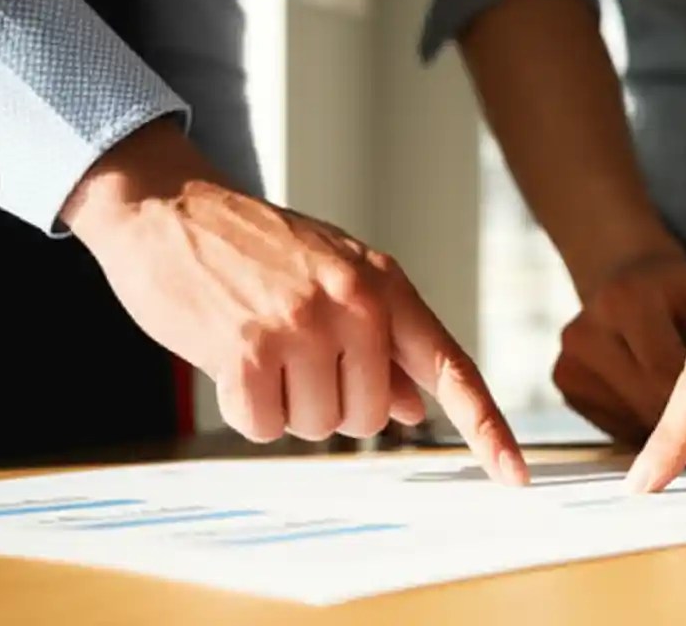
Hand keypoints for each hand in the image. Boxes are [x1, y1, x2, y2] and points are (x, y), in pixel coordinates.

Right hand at [62, 120, 527, 484]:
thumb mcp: (334, 278)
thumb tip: (417, 408)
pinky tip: (230, 357)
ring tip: (260, 344)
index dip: (487, 427)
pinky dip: (245, 408)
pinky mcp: (249, 350)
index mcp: (385, 285)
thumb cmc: (257, 251)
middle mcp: (355, 304)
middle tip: (292, 352)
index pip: (452, 368)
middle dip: (330, 402)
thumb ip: (381, 342)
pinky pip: (264, 427)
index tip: (515, 475)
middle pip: (370, 420)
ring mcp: (303, 326)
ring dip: (284, 403)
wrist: (170, 210)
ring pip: (316, 427)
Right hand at [552, 256, 685, 443]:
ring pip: (632, 422)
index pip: (667, 372)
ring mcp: (568, 358)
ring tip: (685, 400)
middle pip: (647, 403)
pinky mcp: (563, 381)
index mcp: (625, 299)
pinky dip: (643, 426)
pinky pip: (613, 428)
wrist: (623, 275)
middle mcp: (585, 329)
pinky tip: (655, 399)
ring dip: (666, 426)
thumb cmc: (679, 291)